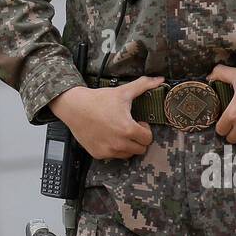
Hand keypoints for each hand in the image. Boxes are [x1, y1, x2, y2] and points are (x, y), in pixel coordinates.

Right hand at [47, 76, 162, 159]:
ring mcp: (108, 150)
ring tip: (119, 132)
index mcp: (128, 129)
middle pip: (140, 149)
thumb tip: (160, 79)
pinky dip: (114, 148)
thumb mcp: (123, 92)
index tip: (138, 122)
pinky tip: (108, 136)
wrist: (75, 107)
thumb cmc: (99, 99)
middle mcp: (119, 143)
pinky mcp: (98, 154)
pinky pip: (113, 156)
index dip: (145, 129)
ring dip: (127, 145)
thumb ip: (144, 85)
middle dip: (138, 138)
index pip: (148, 139)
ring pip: (128, 154)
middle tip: (129, 127)